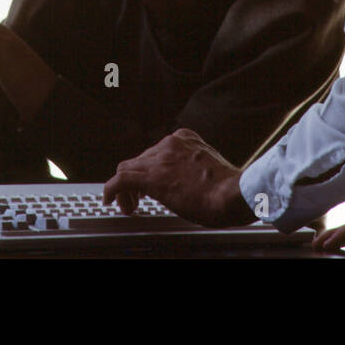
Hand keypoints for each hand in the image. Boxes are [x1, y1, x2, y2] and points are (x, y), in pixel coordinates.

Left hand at [102, 129, 255, 227]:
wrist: (234, 193)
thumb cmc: (231, 188)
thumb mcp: (212, 170)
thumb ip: (197, 169)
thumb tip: (193, 184)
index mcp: (186, 139)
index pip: (157, 150)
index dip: (149, 168)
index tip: (150, 182)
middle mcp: (171, 144)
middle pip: (141, 159)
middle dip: (137, 179)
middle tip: (138, 198)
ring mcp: (161, 158)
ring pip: (128, 167)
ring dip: (125, 188)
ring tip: (128, 205)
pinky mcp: (152, 176)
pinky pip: (121, 179)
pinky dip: (112, 189)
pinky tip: (110, 200)